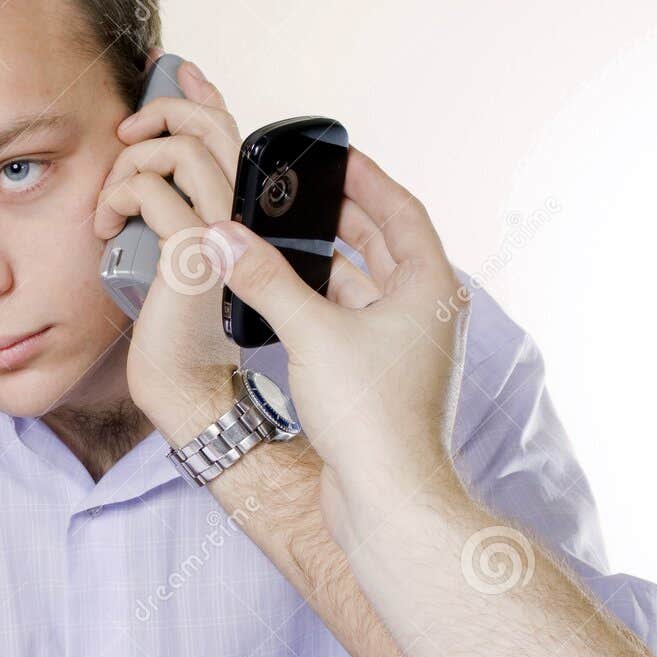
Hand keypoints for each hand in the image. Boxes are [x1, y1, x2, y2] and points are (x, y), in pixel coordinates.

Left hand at [94, 56, 244, 438]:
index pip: (229, 129)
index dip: (198, 89)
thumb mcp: (169, 250)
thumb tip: (142, 161)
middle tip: (125, 133)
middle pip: (212, 126)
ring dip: (132, 161)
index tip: (166, 63)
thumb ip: (170, 207)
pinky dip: (117, 195)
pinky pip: (151, 191)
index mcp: (242, 210)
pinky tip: (105, 225)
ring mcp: (225, 232)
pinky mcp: (194, 252)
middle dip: (162, 110)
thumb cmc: (172, 325)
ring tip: (111, 198)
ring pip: (181, 151)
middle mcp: (244, 215)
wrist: (185, 385)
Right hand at [203, 149, 467, 533]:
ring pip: (367, 285)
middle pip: (385, 245)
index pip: (402, 211)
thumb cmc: (371, 419)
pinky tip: (288, 300)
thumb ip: (266, 280)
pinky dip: (324, 304)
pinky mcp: (384, 378)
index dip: (367, 178)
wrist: (390, 500)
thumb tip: (226, 237)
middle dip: (341, 218)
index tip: (336, 156)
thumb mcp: (311, 334)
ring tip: (283, 240)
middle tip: (299, 194)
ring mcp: (407, 347)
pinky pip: (353, 321)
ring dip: (329, 262)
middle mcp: (427, 313)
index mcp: (430, 288)